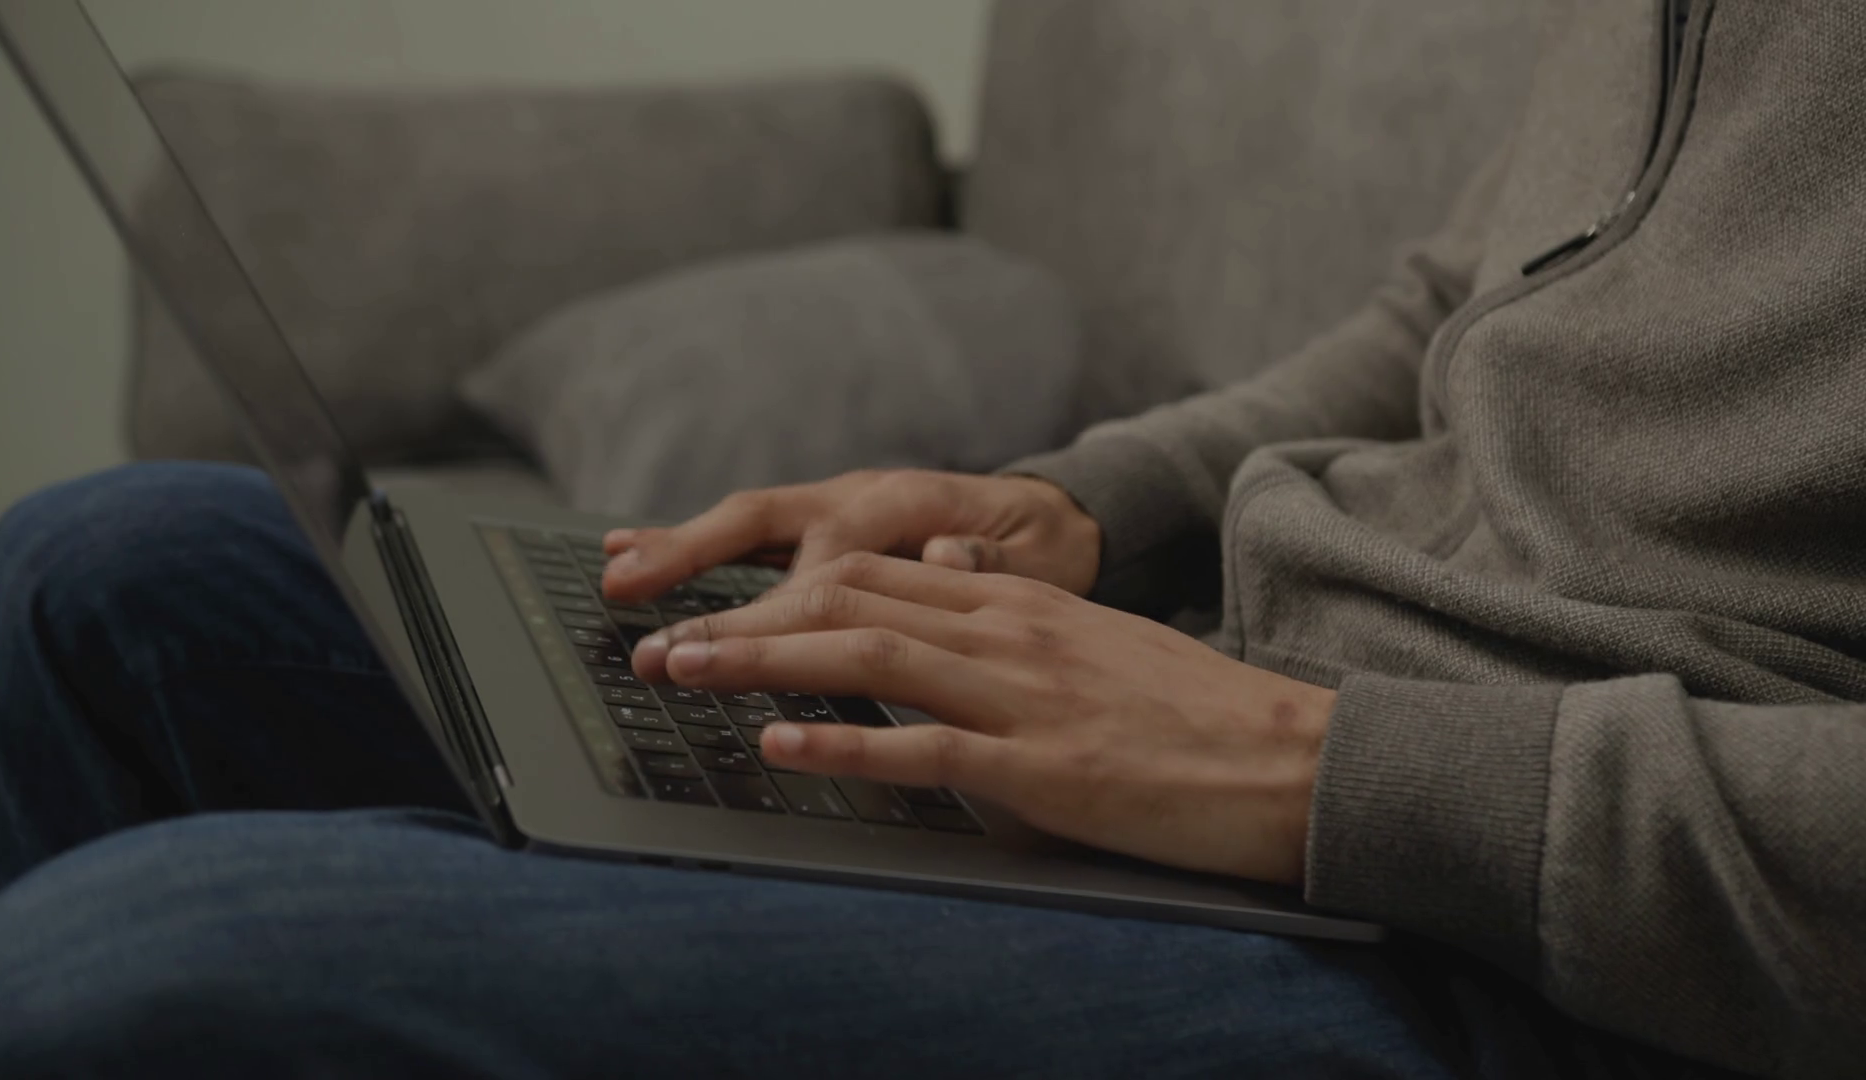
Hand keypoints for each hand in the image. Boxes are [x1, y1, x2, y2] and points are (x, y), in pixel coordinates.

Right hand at [597, 470, 1100, 604]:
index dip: (793, 604)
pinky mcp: (820, 525)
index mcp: (911, 504)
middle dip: (698, 558)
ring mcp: (834, 506)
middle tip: (639, 602)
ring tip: (614, 572)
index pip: (834, 557)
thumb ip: (994, 563)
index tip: (756, 649)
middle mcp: (860, 495)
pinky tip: (628, 554)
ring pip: (744, 524)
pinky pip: (746, 536)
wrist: (1053, 514)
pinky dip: (687, 545)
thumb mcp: (1044, 564)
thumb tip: (944, 555)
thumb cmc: (1046, 550)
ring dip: (675, 547)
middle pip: (766, 522)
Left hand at [628, 553, 1335, 885]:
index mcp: (1015, 599)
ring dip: (762, 664)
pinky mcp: (1042, 766)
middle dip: (742, 620)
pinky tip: (780, 745)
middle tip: (658, 643)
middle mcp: (1006, 629)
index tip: (707, 604)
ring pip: (867, 654)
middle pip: (846, 599)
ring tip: (684, 673)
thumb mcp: (1089, 645)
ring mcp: (1021, 693)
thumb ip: (1006, 630)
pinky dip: (841, 743)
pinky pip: (923, 745)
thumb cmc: (1188, 712)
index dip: (774, 586)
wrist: (1288, 758)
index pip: (872, 570)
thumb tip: (933, 616)